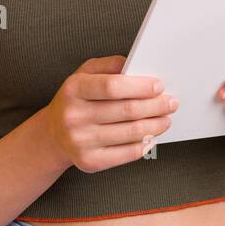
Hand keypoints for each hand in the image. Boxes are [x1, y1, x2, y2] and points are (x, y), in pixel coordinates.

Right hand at [42, 55, 178, 173]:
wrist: (53, 134)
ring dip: (155, 125)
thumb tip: (136, 64)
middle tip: (171, 103)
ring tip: (166, 119)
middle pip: (127, 111)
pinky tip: (152, 136)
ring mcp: (80, 141)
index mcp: (74, 89)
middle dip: (156, 106)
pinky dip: (145, 145)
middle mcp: (74, 116)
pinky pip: (126, 154)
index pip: (112, 86)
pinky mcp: (89, 161)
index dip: (140, 86)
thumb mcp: (84, 73)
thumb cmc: (77, 99)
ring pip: (131, 133)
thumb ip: (109, 65)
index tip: (159, 86)